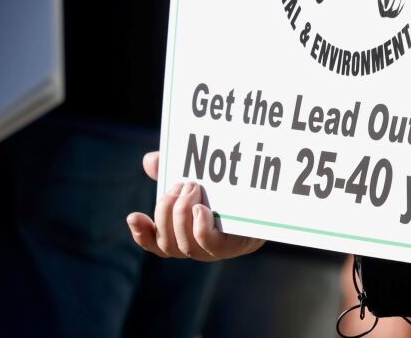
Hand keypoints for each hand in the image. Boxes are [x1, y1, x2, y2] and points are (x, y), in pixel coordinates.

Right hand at [126, 150, 263, 261]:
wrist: (277, 192)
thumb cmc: (233, 185)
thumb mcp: (200, 173)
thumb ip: (173, 168)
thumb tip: (149, 161)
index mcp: (188, 233)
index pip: (158, 244)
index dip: (143, 235)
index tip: (133, 215)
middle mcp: (200, 246)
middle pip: (168, 244)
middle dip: (166, 212)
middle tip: (180, 185)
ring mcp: (218, 248)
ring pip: (185, 246)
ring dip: (181, 214)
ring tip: (193, 187)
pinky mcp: (237, 245)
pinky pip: (209, 244)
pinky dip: (199, 226)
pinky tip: (202, 209)